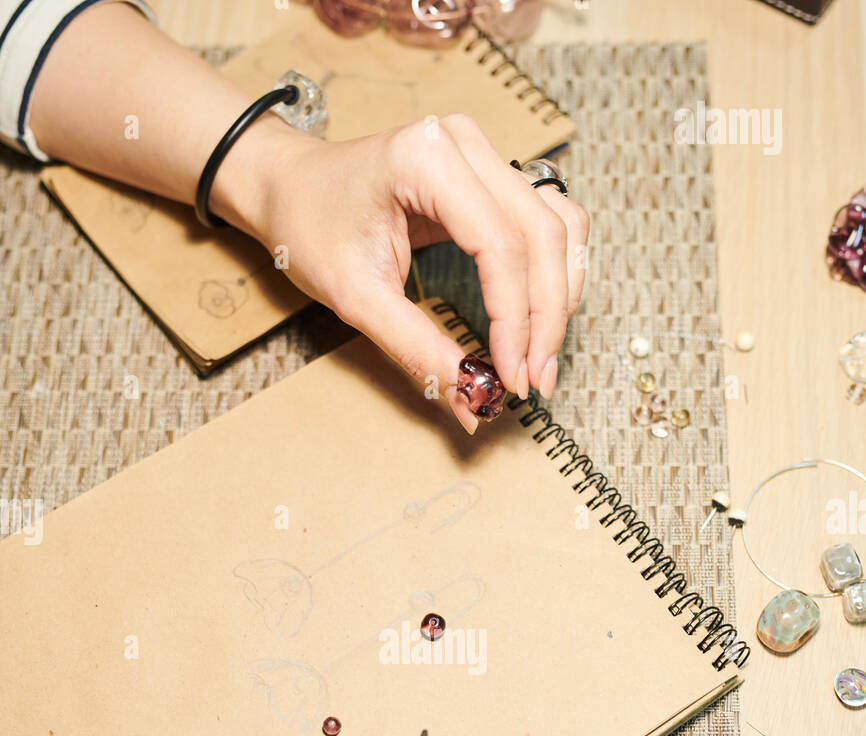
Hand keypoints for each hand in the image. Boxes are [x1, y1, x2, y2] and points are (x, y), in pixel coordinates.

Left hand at [229, 116, 589, 430]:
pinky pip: (548, 221)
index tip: (514, 378)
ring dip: (560, 297)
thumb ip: (419, 350)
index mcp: (425, 158)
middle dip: (546, 318)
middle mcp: (465, 143)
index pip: (500, 245)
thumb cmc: (311, 227)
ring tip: (540, 359)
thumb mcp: (357, 298)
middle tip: (534, 381)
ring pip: (559, 226)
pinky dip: (553, 274)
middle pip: (541, 235)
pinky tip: (541, 320)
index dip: (516, 320)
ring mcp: (484, 153)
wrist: (291, 189)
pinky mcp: (492, 175)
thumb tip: (472, 402)